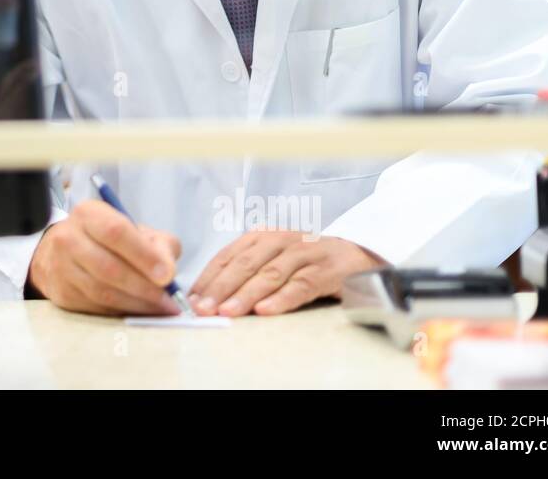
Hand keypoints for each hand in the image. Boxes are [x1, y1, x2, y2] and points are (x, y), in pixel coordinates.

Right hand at [27, 200, 181, 315]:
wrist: (66, 250)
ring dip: (136, 304)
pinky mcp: (62, 293)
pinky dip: (122, 311)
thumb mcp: (135, 229)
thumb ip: (159, 244)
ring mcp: (61, 267)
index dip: (144, 255)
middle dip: (144, 287)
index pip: (116, 232)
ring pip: (102, 291)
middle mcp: (68, 238)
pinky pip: (96, 307)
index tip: (168, 275)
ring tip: (160, 309)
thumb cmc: (109, 239)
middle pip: (109, 267)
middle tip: (169, 301)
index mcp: (88, 214)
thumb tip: (168, 271)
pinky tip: (138, 310)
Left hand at [189, 231, 383, 316]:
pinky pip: (300, 286)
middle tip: (203, 308)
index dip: (208, 277)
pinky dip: (281, 298)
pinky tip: (265, 310)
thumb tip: (209, 297)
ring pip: (269, 274)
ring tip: (228, 311)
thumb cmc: (306, 260)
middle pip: (245, 264)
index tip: (192, 298)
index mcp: (261, 236)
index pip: (228, 256)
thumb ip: (246, 271)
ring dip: (246, 294)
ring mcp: (304, 254)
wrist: (355, 254)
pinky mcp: (325, 271)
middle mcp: (280, 240)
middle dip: (221, 287)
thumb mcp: (273, 257)